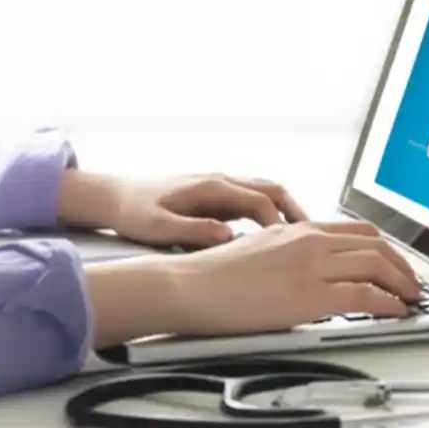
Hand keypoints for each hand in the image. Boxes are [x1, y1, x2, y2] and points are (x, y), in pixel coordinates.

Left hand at [57, 170, 306, 247]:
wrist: (113, 195)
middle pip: (272, 189)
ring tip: (304, 236)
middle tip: (315, 236)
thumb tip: (227, 236)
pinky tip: (276, 234)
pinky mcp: (216, 193)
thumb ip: (193, 231)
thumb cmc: (133, 211)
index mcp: (210, 187)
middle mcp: (220, 181)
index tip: (292, 247)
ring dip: (287, 210)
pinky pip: (254, 198)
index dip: (279, 224)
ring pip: (266, 191)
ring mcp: (219, 185)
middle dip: (296, 211)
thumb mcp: (157, 227)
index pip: (259, 202)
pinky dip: (272, 211)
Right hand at [166, 220, 422, 335]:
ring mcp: (313, 266)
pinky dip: (388, 303)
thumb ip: (294, 251)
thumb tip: (316, 268)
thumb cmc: (217, 274)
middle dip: (402, 266)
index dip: (387, 248)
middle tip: (412, 283)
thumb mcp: (263, 247)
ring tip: (410, 298)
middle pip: (376, 245)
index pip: (360, 231)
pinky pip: (365, 296)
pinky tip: (394, 311)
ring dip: (402, 284)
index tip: (397, 263)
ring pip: (377, 265)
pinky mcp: (310, 295)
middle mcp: (311, 240)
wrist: (191, 286)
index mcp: (301, 229)